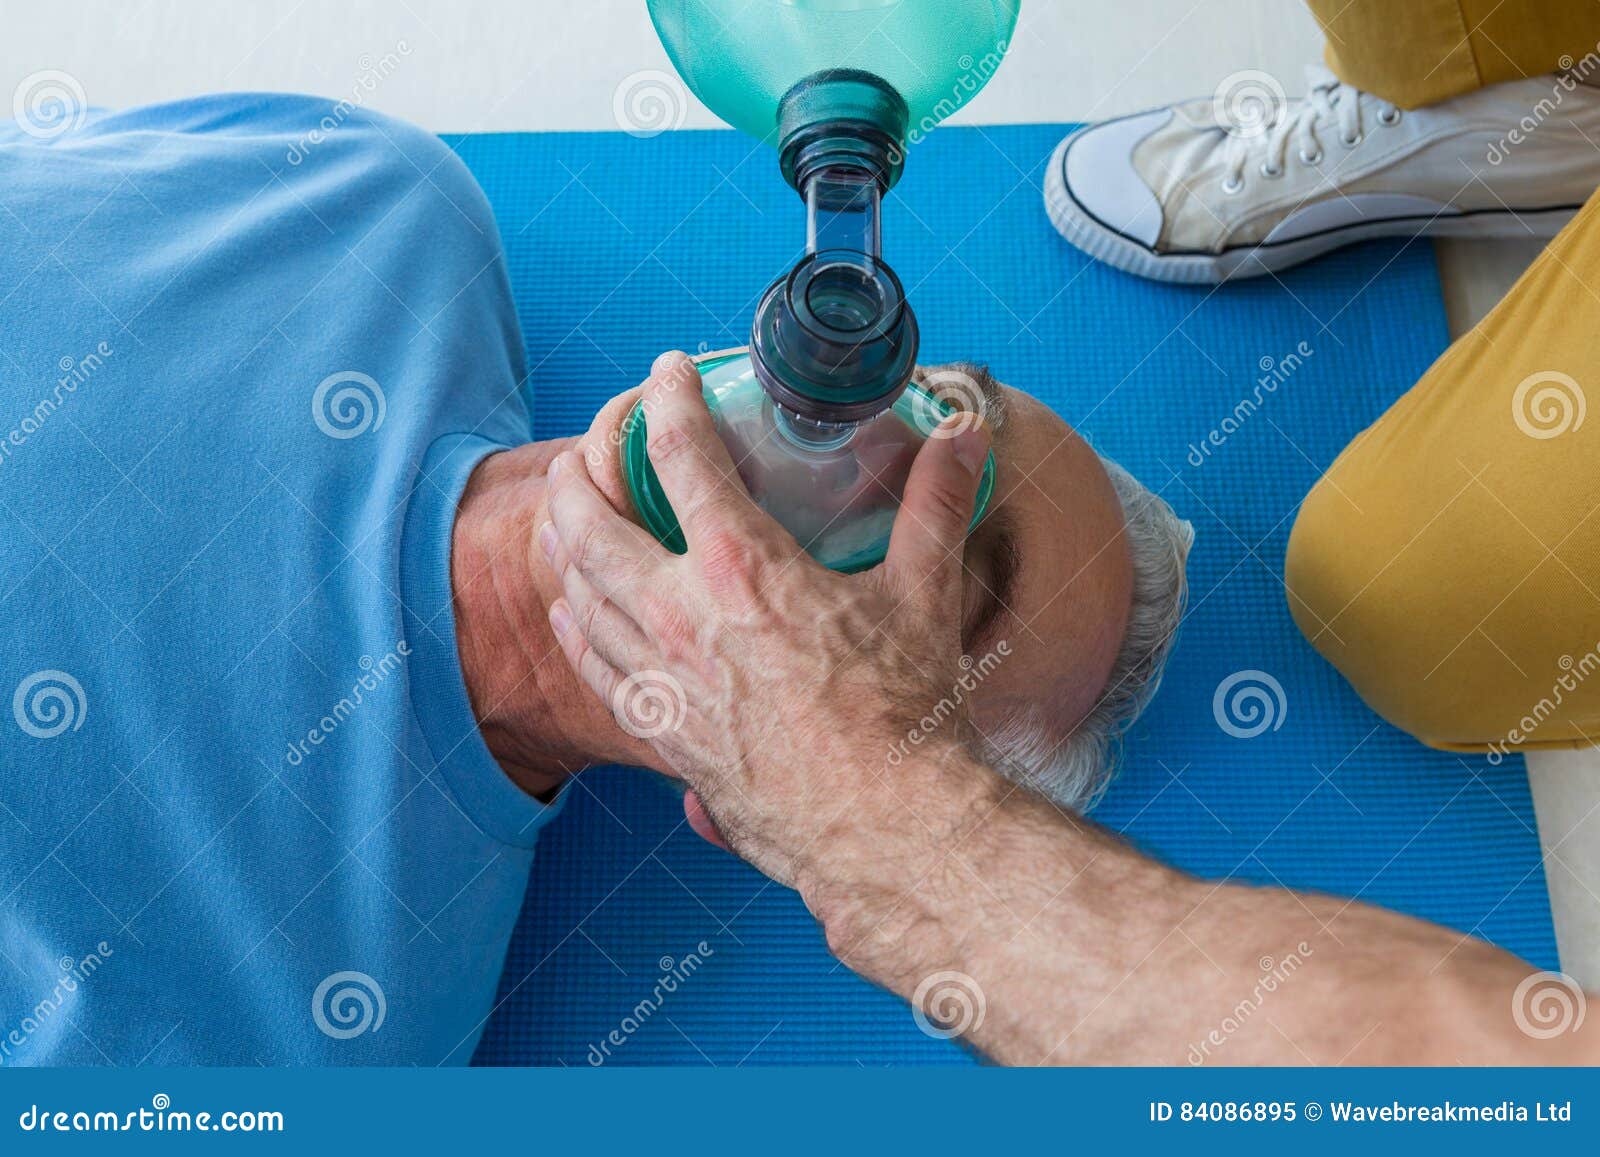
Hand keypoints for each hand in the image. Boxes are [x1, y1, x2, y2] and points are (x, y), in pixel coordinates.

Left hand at [538, 351, 995, 889]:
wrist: (883, 824)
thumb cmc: (904, 712)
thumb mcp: (924, 593)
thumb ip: (935, 504)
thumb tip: (962, 436)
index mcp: (741, 567)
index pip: (681, 456)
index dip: (668, 400)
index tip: (665, 372)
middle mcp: (680, 615)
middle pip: (592, 522)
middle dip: (580, 473)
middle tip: (586, 450)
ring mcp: (661, 678)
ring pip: (579, 593)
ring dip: (565, 541)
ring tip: (564, 514)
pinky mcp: (660, 732)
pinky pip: (593, 666)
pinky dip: (575, 625)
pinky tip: (572, 611)